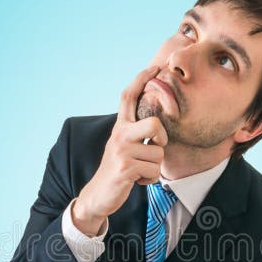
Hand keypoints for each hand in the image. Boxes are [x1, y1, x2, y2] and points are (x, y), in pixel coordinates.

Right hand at [72, 66, 168, 235]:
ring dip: (154, 168)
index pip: (129, 96)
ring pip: (158, 154)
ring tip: (140, 171)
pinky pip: (153, 171)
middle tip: (155, 147)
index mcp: (120, 126)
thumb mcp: (125, 145)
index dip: (142, 79)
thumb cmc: (119, 169)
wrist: (99, 195)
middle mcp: (119, 134)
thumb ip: (137, 132)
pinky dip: (150, 180)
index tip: (156, 66)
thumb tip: (157, 123)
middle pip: (155, 124)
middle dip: (162, 139)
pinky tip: (137, 181)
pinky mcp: (125, 168)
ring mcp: (122, 151)